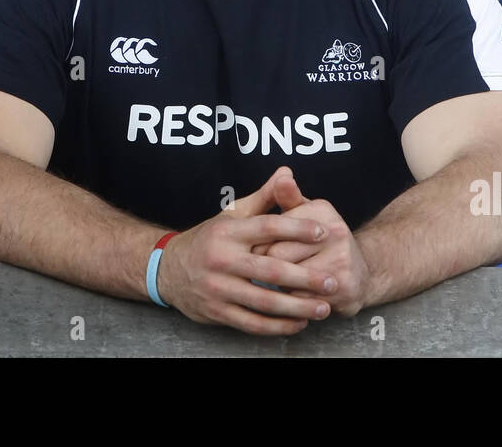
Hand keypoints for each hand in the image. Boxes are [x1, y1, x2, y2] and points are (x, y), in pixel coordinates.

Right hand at [156, 167, 340, 335]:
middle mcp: (221, 260)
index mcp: (228, 232)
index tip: (324, 232)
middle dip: (305, 278)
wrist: (168, 270)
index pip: (267, 228)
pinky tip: (298, 324)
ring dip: (296, 308)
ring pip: (263, 301)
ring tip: (323, 308)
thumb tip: (287, 173)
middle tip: (333, 282)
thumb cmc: (210, 239)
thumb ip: (264, 197)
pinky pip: (251, 323)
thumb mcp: (232, 215)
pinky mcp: (216, 312)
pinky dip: (277, 327)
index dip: (297, 229)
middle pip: (270, 270)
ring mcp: (217, 288)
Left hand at [249, 170, 371, 317]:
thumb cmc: (320, 242)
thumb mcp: (303, 215)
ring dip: (283, 286)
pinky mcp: (346, 289)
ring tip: (293, 280)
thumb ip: (286, 197)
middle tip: (279, 268)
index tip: (265, 249)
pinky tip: (306, 294)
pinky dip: (297, 302)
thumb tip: (282, 175)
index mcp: (321, 209)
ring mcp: (343, 260)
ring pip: (288, 280)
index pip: (272, 230)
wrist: (361, 274)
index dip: (262, 244)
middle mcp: (336, 231)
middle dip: (270, 267)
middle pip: (277, 255)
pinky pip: (302, 300)